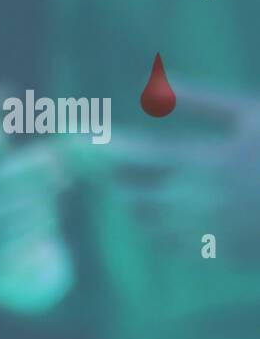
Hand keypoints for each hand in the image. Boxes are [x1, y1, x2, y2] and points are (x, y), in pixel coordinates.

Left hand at [100, 83, 259, 252]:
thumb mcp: (248, 115)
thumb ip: (199, 99)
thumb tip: (153, 83)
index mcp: (203, 161)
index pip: (133, 159)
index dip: (106, 152)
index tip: (94, 145)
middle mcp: (198, 202)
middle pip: (131, 198)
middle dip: (120, 183)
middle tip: (118, 170)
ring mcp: (206, 232)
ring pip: (147, 225)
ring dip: (141, 207)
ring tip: (147, 189)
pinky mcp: (217, 255)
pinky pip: (172, 245)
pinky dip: (165, 228)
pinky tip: (179, 211)